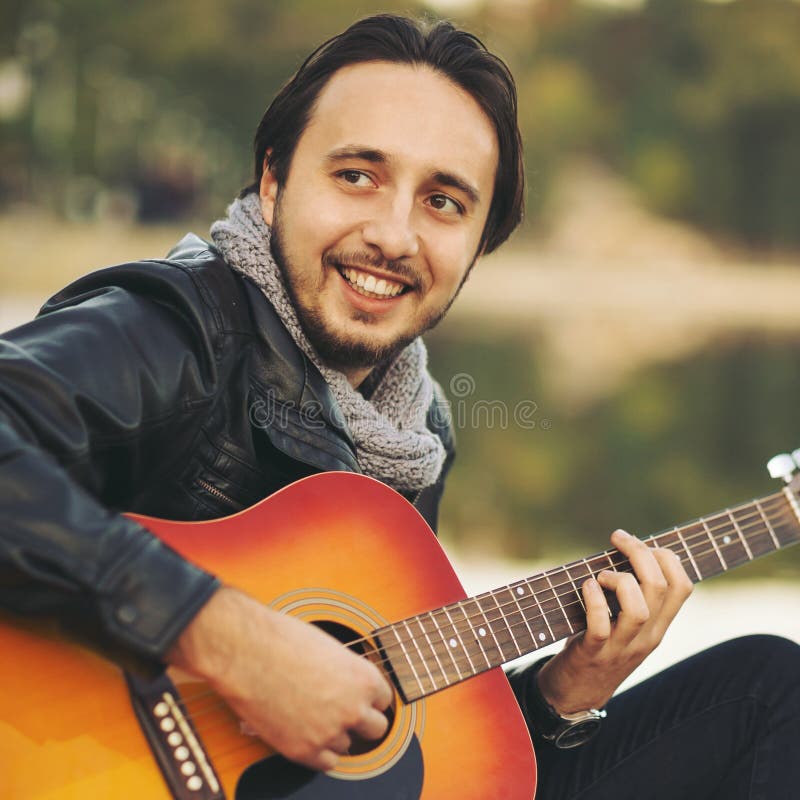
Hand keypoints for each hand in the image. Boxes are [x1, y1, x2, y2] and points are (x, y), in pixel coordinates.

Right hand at [167, 586, 392, 771]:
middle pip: (376, 728)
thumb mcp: (329, 647)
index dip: (368, 695)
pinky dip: (319, 752)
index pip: (384, 699)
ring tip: (312, 713)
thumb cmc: (284, 639)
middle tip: (342, 709)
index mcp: (364, 678)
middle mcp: (353, 708)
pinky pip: (326, 763)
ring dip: (335, 733)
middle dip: (362, 720)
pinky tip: (305, 732)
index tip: (357, 694)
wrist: (246, 652)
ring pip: (348, 745)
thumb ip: (347, 671)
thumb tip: (353, 684)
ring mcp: (329, 733)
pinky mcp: (303, 751)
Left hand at [536, 529, 692, 713]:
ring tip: (602, 575)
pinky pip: (600, 626)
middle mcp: (646, 636)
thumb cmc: (598, 644)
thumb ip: (633, 594)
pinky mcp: (593, 653)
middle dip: (640, 553)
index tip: (641, 542)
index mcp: (658, 625)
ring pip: (638, 609)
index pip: (683, 586)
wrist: (577, 694)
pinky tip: (586, 587)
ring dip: (619, 580)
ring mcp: (621, 647)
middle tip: (619, 538)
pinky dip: (593, 601)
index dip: (667, 556)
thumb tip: (627, 547)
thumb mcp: (626, 623)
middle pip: (661, 587)